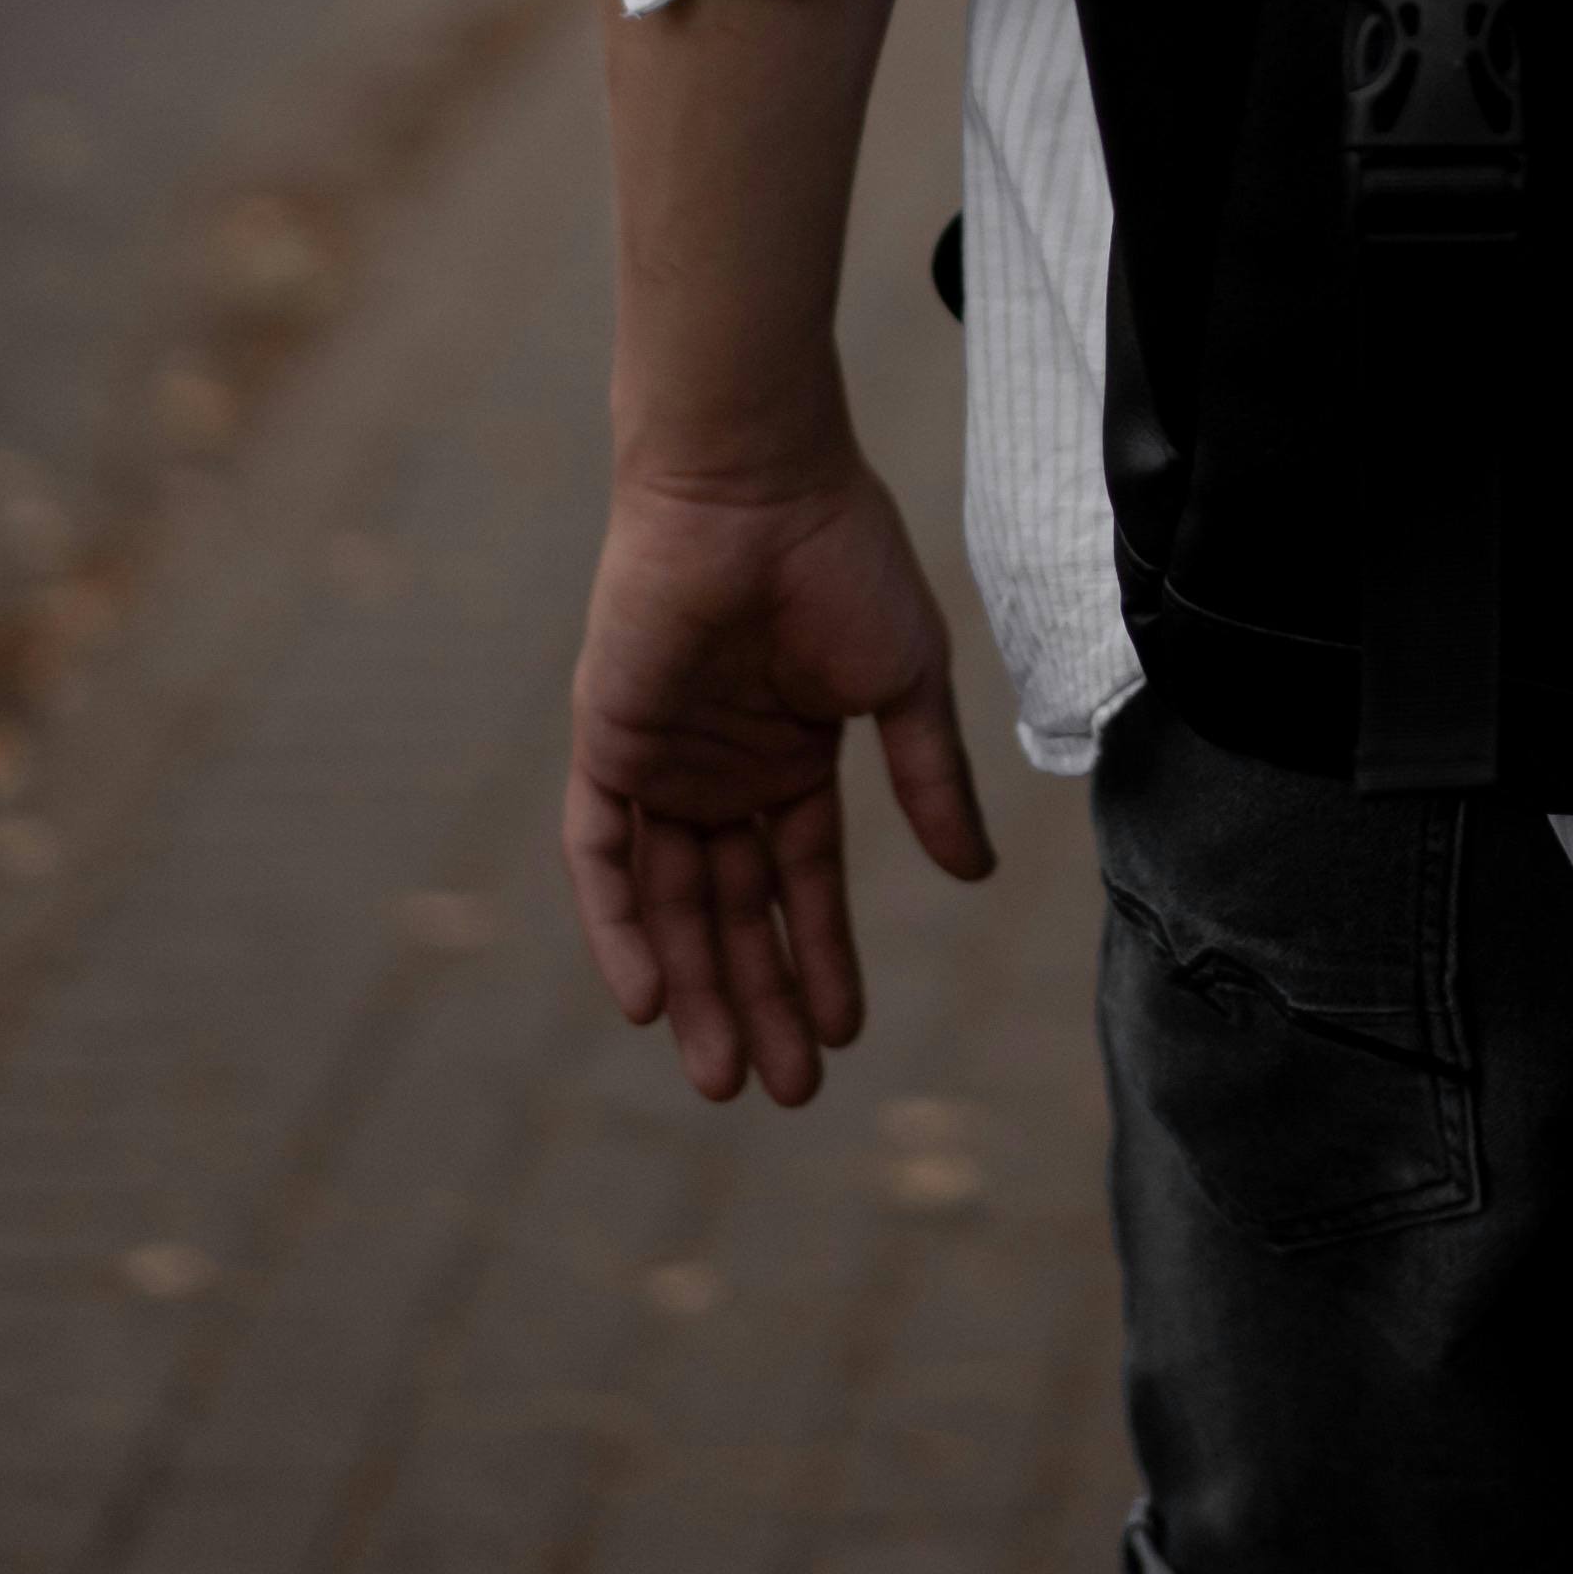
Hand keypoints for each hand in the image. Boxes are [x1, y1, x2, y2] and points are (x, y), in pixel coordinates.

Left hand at [564, 447, 995, 1106]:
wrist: (758, 482)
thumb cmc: (843, 560)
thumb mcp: (906, 681)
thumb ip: (929, 780)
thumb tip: (972, 876)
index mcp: (792, 756)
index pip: (801, 882)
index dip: (821, 959)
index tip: (847, 1036)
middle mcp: (721, 769)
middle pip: (733, 911)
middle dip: (757, 1000)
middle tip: (784, 1090)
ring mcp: (662, 759)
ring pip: (670, 900)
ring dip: (692, 988)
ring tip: (723, 1074)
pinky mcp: (607, 740)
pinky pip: (600, 853)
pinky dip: (617, 927)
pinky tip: (645, 998)